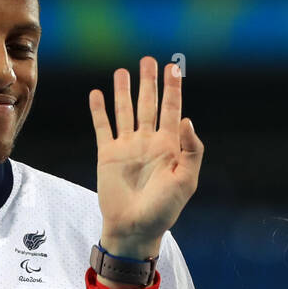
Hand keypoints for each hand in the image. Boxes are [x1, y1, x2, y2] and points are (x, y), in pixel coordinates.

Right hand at [89, 56, 202, 258]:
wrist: (134, 228)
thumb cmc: (163, 209)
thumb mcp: (186, 181)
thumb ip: (190, 150)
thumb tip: (187, 119)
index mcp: (169, 147)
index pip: (172, 110)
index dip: (173, 89)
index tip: (174, 68)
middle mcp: (148, 142)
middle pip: (148, 104)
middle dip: (149, 82)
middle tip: (148, 60)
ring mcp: (127, 147)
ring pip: (125, 111)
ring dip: (124, 91)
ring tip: (123, 71)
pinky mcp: (107, 155)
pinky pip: (103, 127)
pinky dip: (99, 111)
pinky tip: (97, 94)